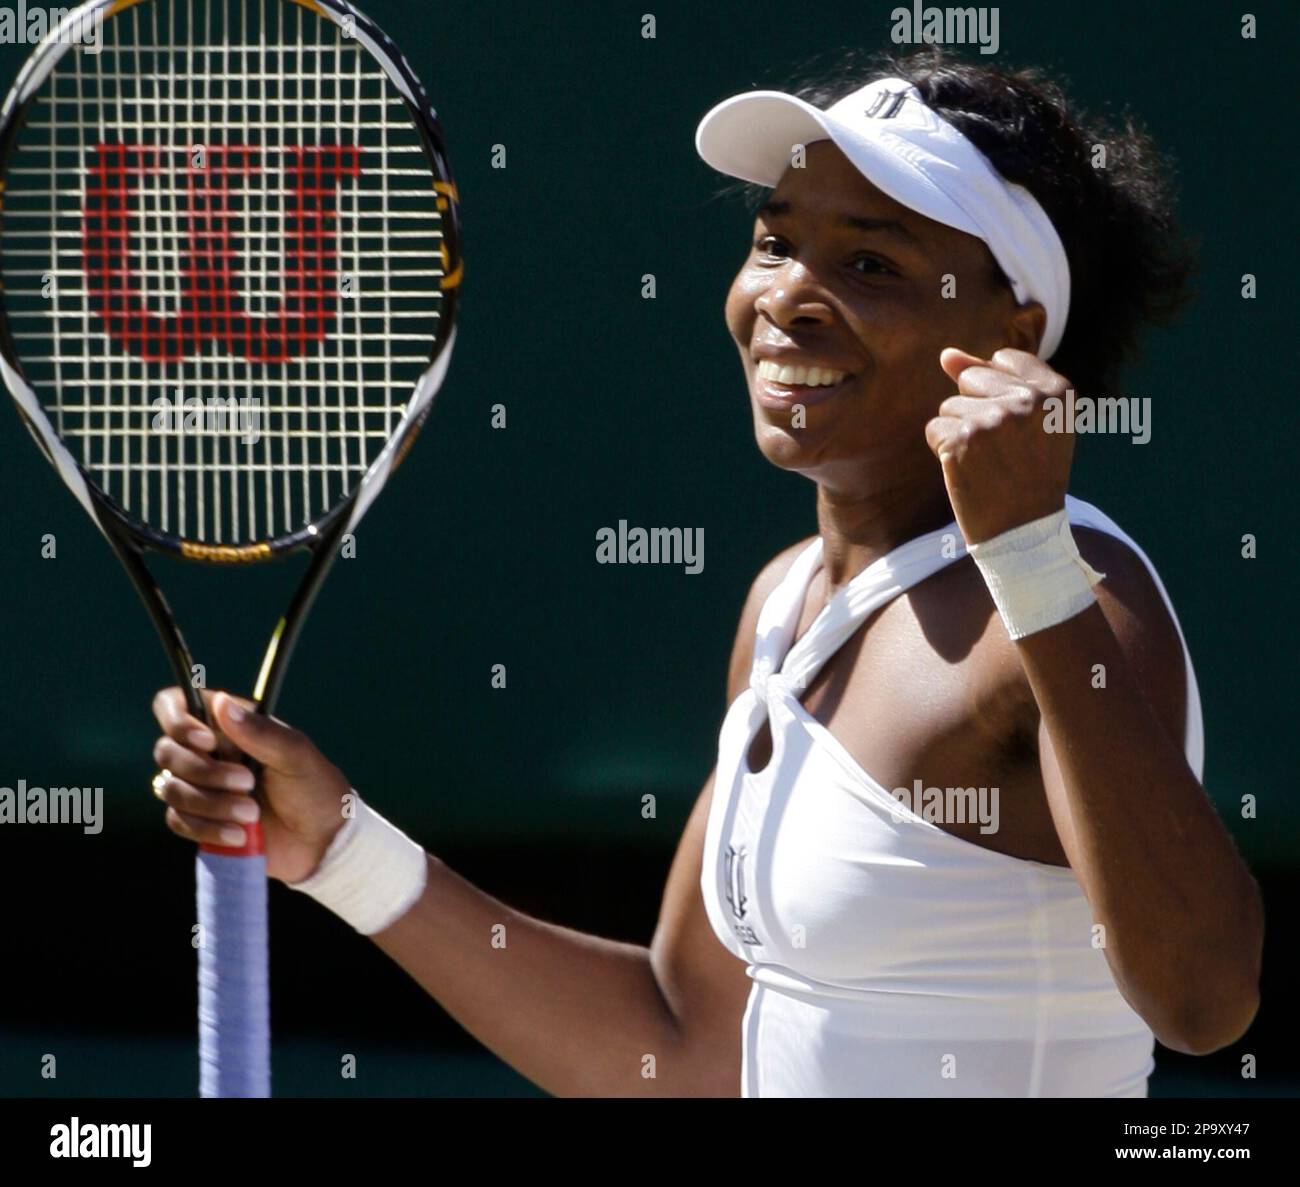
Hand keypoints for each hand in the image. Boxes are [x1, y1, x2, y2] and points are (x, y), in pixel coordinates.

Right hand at [150, 688, 350, 882]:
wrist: (322, 843)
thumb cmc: (315, 788)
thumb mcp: (296, 756)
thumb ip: (260, 731)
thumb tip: (221, 701)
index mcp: (230, 726)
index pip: (175, 705)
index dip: (178, 720)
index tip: (207, 741)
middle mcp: (208, 753)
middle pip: (167, 750)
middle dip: (203, 771)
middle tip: (247, 783)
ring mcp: (201, 788)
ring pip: (170, 788)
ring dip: (210, 803)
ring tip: (252, 813)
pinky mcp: (199, 821)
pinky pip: (178, 820)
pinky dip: (207, 828)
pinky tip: (239, 835)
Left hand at [926, 347, 1074, 544]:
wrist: (1023, 533)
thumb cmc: (1026, 474)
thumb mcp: (1030, 422)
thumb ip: (991, 378)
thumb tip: (946, 354)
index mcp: (1059, 391)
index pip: (1004, 358)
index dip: (996, 393)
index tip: (1014, 426)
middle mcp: (1031, 400)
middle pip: (971, 377)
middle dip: (975, 409)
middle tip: (1000, 449)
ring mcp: (997, 418)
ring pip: (949, 405)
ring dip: (958, 433)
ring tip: (987, 462)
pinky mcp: (965, 438)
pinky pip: (935, 429)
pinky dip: (944, 451)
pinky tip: (969, 471)